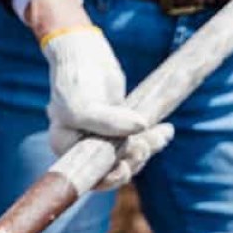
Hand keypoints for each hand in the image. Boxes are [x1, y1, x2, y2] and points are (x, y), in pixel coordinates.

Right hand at [26, 0, 173, 190]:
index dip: (108, 179)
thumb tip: (141, 128)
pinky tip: (166, 130)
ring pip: (128, 156)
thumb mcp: (84, 104)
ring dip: (147, 148)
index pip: (88, 176)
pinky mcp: (119, 128)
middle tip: (145, 144)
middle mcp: (82, 147)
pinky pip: (138, 141)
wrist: (85, 53)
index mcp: (66, 148)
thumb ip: (108, 122)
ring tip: (162, 133)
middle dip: (132, 160)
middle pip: (111, 169)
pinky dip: (153, 138)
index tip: (125, 168)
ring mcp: (102, 138)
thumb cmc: (76, 79)